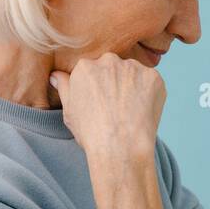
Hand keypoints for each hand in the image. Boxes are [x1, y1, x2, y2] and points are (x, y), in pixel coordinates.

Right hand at [49, 52, 164, 162]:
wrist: (120, 148)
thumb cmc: (91, 133)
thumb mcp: (69, 111)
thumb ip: (64, 87)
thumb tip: (56, 75)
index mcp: (85, 67)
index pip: (91, 70)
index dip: (96, 87)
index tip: (99, 102)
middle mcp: (108, 61)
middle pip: (112, 67)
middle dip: (114, 82)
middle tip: (115, 107)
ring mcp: (133, 68)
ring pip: (132, 73)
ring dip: (132, 86)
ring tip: (129, 111)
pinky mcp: (153, 77)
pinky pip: (150, 82)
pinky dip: (148, 93)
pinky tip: (141, 111)